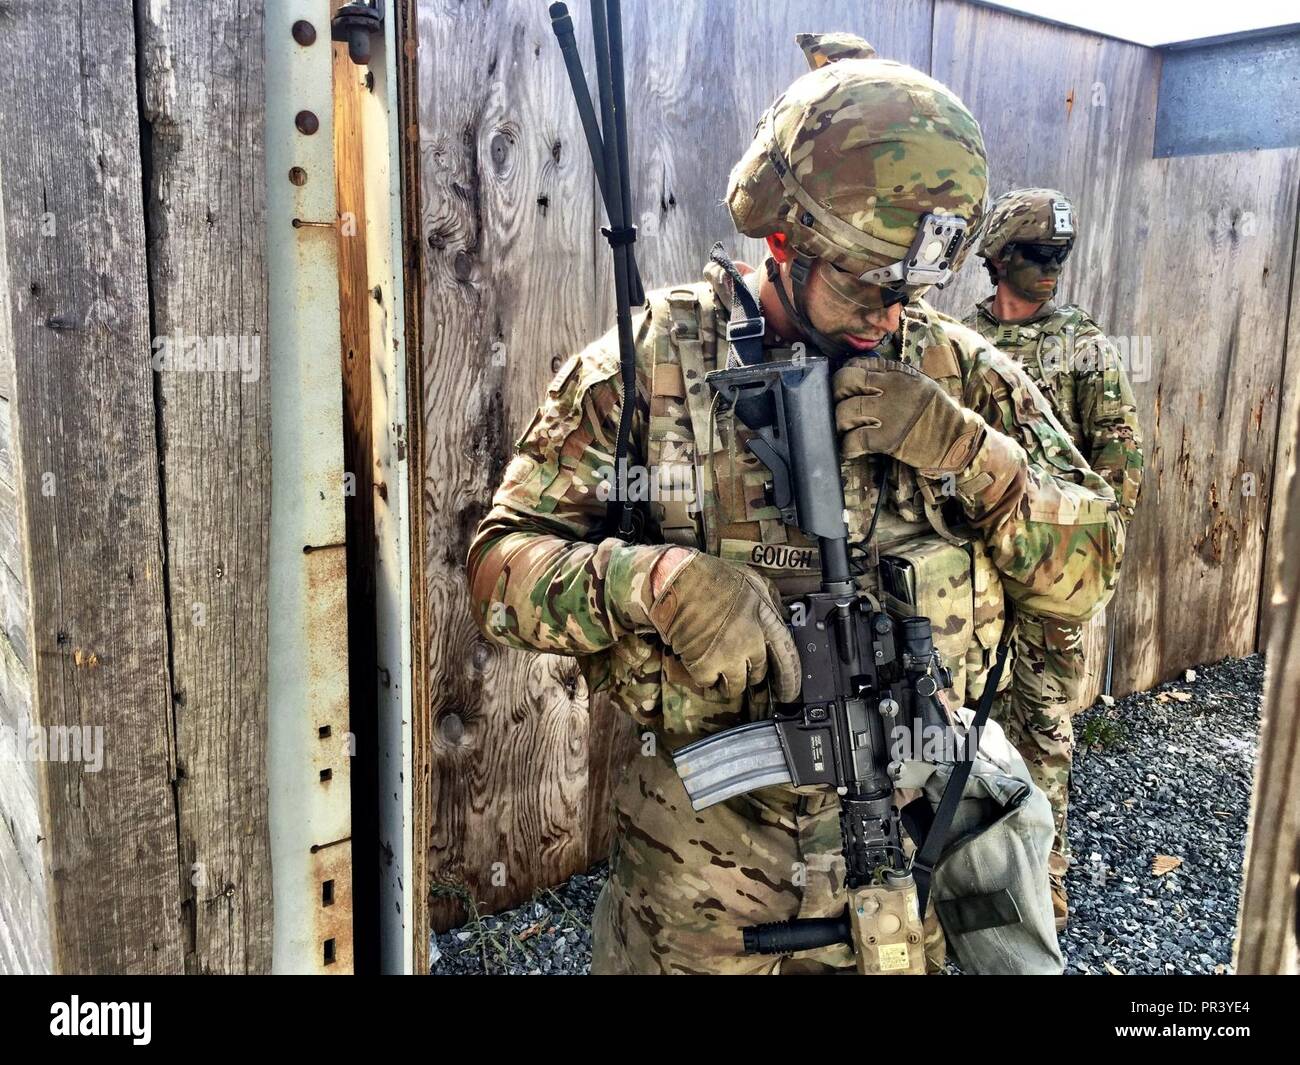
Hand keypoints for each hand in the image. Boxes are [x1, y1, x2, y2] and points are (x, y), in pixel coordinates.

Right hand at [647, 550, 800, 700]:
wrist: (678, 580)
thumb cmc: (711, 575)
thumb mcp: (751, 580)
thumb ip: (768, 599)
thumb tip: (779, 614)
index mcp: (765, 620)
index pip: (786, 657)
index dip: (789, 678)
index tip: (788, 693)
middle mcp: (751, 641)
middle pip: (758, 673)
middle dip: (751, 674)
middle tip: (741, 669)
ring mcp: (728, 656)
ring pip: (736, 685)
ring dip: (730, 682)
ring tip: (721, 673)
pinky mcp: (705, 665)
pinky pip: (709, 683)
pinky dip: (706, 678)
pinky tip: (702, 666)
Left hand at [833, 356, 981, 471]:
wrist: (955, 439)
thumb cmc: (935, 411)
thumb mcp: (918, 382)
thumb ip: (891, 375)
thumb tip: (860, 372)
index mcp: (897, 372)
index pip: (856, 364)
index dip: (844, 375)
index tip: (845, 388)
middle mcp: (890, 389)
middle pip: (844, 382)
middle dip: (835, 395)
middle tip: (838, 406)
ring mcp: (888, 414)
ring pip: (845, 412)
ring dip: (839, 423)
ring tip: (844, 429)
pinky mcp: (887, 439)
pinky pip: (853, 441)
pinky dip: (846, 446)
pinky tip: (849, 448)